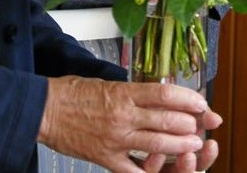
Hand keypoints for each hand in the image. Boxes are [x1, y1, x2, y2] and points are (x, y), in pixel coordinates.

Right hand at [38, 76, 222, 172]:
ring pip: (157, 145)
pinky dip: (151, 172)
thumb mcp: (107, 83)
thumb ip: (133, 92)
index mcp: (123, 93)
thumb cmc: (73, 93)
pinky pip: (134, 170)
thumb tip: (161, 96)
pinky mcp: (106, 157)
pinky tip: (164, 169)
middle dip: (190, 125)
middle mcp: (123, 116)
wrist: (44, 109)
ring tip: (193, 146)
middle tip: (201, 126)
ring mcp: (116, 139)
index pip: (165, 93)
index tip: (200, 103)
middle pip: (167, 120)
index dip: (188, 99)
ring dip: (180, 146)